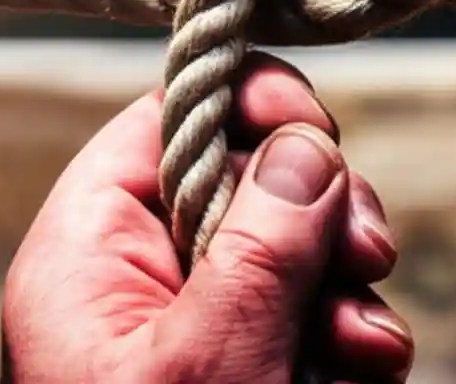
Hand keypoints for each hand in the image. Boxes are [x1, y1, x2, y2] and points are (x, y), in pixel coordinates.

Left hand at [1, 53, 412, 382]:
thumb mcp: (211, 358)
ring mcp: (206, 325)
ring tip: (359, 355)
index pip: (171, 118)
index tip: (319, 128)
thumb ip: (262, 244)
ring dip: (353, 297)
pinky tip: (358, 377)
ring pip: (306, 254)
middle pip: (258, 180)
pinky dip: (357, 344)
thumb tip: (308, 143)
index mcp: (91, 255)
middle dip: (328, 215)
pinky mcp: (255, 365)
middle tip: (364, 256)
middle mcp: (148, 278)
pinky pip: (323, 318)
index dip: (249, 100)